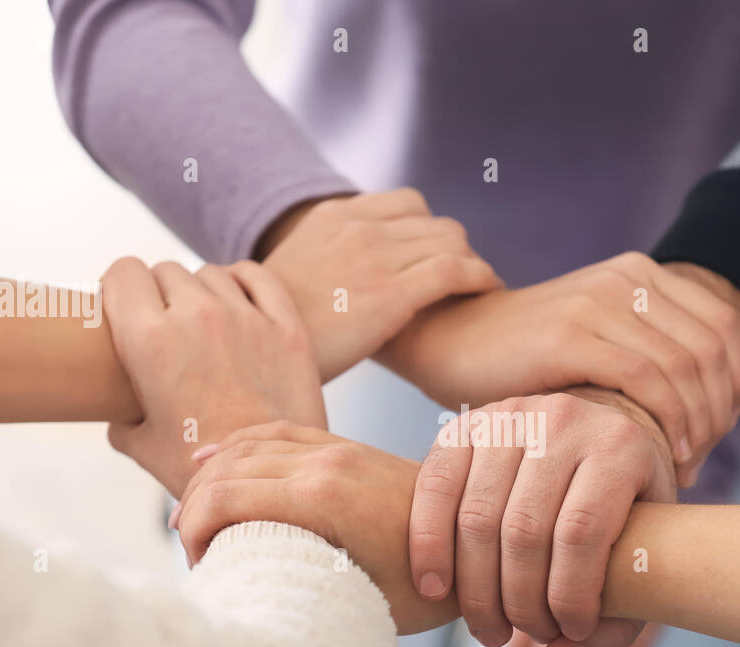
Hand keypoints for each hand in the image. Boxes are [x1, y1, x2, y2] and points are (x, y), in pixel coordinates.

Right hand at [101, 258, 325, 498]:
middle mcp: (196, 316)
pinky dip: (242, 282)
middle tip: (162, 324)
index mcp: (149, 340)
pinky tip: (236, 301)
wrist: (269, 484)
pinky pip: (257, 277)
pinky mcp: (286, 326)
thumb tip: (115, 407)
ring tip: (201, 323)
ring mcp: (244, 317)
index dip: (117, 287)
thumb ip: (120, 413)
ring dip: (199, 291)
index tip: (121, 307)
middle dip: (157, 292)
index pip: (122, 273)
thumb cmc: (199, 471)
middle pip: (165, 271)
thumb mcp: (140, 446)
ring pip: (209, 274)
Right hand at [173, 421, 459, 635]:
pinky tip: (211, 462)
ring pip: (246, 446)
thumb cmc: (430, 586)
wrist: (482, 540)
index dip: (194, 534)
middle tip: (196, 555)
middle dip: (196, 510)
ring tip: (192, 519)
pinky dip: (237, 447)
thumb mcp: (364, 602)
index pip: (223, 498)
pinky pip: (275, 432)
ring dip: (210, 478)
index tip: (204, 570)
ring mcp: (336, 446)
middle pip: (226, 471)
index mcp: (323, 497)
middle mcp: (324, 460)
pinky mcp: (345, 445)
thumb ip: (304, 590)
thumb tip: (248, 601)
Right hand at [257, 188, 500, 381]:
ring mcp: (375, 257)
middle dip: (457, 250)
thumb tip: (327, 286)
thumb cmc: (267, 328)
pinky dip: (482, 277)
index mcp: (333, 217)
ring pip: (452, 242)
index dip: (430, 231)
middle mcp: (357, 227)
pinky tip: (490, 292)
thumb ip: (321, 265)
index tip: (437, 259)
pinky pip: (456, 271)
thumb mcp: (287, 275)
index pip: (408, 204)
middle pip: (435, 223)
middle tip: (467, 280)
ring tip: (482, 288)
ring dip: (474, 264)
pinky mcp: (392, 294)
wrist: (250, 349)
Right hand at [379, 252, 739, 487]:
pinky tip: (665, 453)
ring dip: (698, 424)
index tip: (716, 436)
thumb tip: (710, 416)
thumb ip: (646, 358)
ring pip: (686, 366)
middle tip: (703, 458)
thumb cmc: (524, 362)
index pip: (725, 329)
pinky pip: (647, 378)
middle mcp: (626, 278)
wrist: (449, 341)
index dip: (736, 387)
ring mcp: (599, 302)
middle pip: (714, 350)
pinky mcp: (572, 334)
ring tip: (685, 464)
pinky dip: (669, 420)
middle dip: (720, 413)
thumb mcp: (596, 345)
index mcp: (640, 274)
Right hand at [409, 389, 675, 646]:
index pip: (581, 532)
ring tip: (489, 628)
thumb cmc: (624, 508)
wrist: (598, 433)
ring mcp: (511, 416)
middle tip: (524, 635)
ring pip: (478, 517)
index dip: (569, 595)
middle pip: (525, 530)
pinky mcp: (466, 424)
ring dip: (476, 589)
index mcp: (620, 447)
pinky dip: (429, 543)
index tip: (571, 631)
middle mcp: (565, 420)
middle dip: (519, 601)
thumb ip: (617, 617)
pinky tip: (434, 588)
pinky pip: (435, 487)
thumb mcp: (642, 552)